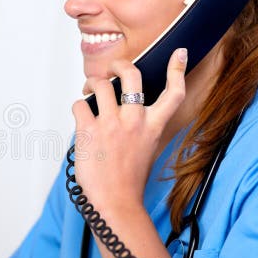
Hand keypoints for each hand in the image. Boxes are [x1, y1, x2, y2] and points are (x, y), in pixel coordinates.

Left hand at [71, 48, 186, 216]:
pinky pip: (79, 104)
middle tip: (111, 69)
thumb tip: (127, 111)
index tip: (179, 53)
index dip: (178, 70)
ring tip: (89, 90)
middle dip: (119, 64)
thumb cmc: (128, 181)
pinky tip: (81, 117)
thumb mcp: (147, 150)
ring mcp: (112, 123)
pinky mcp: (89, 130)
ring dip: (92, 83)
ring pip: (101, 84)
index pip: (173, 93)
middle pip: (131, 74)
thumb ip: (142, 128)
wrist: (116, 203)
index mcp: (153, 126)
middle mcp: (135, 120)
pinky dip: (78, 107)